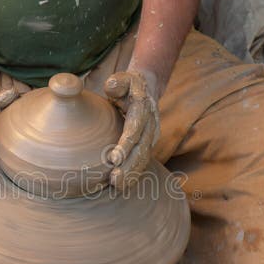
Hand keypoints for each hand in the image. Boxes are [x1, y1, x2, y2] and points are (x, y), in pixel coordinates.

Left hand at [103, 70, 160, 189]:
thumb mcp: (122, 78)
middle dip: (128, 166)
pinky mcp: (147, 144)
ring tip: (117, 186)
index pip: (134, 129)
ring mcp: (151, 136)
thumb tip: (111, 87)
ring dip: (132, 173)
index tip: (113, 158)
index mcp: (143, 109)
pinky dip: (134, 173)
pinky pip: (142, 160)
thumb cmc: (127, 84)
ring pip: (143, 158)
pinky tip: (124, 185)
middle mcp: (150, 125)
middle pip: (141, 148)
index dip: (125, 145)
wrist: (146, 89)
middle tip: (114, 179)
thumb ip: (117, 82)